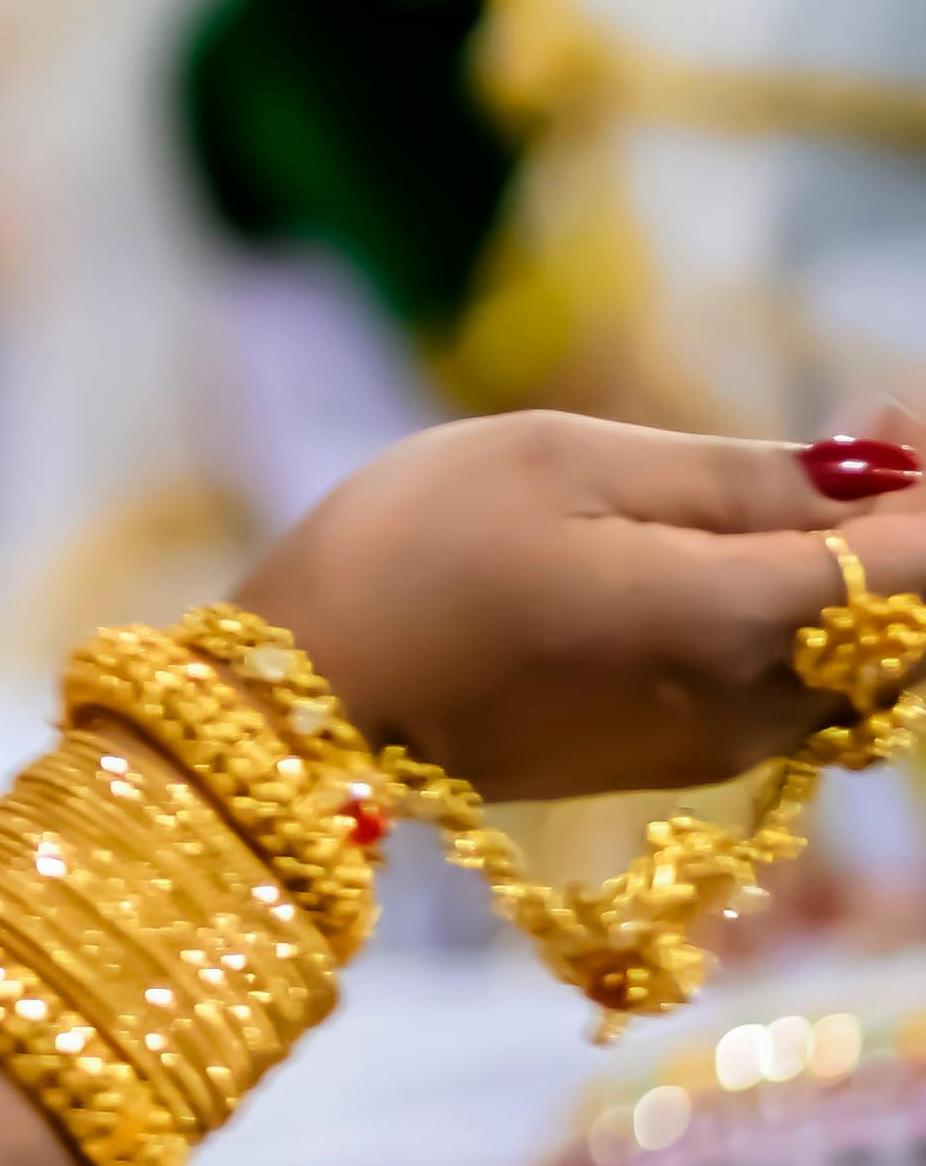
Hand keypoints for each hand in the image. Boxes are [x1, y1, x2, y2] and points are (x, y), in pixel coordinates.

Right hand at [238, 409, 925, 804]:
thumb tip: (886, 465)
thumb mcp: (568, 464)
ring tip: (806, 467)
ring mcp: (716, 747)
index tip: (894, 408)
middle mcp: (751, 710)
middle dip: (911, 523)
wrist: (302, 700)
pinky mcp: (677, 757)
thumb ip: (742, 477)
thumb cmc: (412, 551)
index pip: (925, 575)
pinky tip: (750, 541)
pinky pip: (803, 685)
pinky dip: (815, 611)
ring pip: (866, 662)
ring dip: (868, 568)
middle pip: (912, 629)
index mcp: (731, 626)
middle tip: (865, 418)